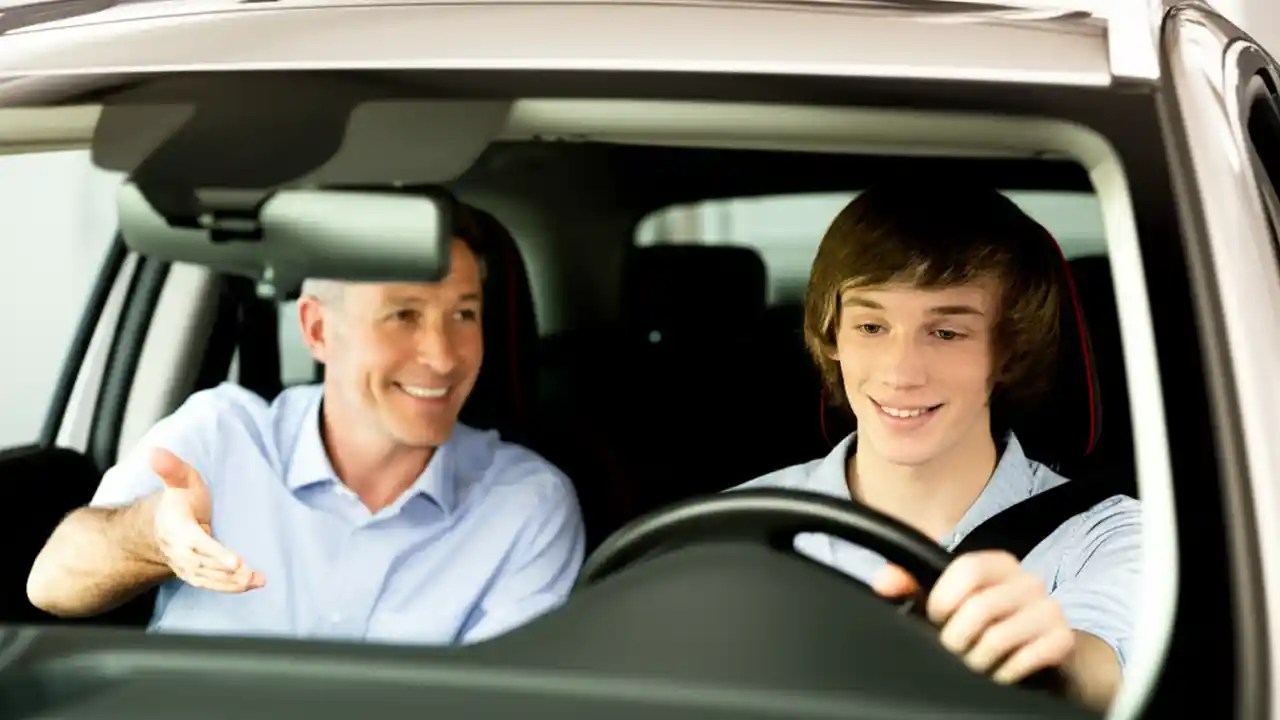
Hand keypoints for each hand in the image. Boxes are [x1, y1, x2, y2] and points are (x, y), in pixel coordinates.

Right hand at [150, 448, 265, 592]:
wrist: (164, 523)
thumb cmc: (180, 498)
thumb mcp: (179, 479)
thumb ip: (171, 468)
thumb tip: (154, 452)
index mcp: (177, 528)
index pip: (197, 543)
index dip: (216, 553)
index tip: (235, 561)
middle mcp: (179, 551)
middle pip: (205, 565)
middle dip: (228, 572)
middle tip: (251, 574)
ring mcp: (186, 565)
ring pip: (209, 578)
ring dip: (233, 583)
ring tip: (257, 581)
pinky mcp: (195, 574)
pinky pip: (212, 584)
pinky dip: (231, 587)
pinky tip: (254, 583)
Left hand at [873, 550, 1073, 684]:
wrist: (1042, 652)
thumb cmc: (988, 624)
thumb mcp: (949, 602)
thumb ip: (912, 586)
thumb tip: (883, 583)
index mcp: (999, 564)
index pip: (967, 568)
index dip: (943, 599)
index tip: (935, 619)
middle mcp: (1029, 581)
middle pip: (980, 608)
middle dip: (956, 638)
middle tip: (953, 651)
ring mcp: (1050, 610)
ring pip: (998, 637)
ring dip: (976, 660)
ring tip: (972, 665)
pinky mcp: (1062, 640)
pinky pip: (1024, 659)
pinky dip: (1003, 673)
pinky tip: (997, 674)